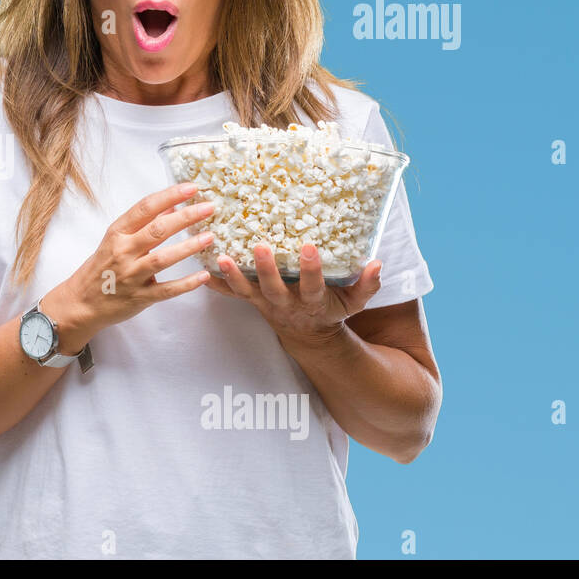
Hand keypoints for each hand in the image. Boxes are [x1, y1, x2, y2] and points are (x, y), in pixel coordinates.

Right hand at [58, 181, 216, 332]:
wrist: (81, 302)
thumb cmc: (100, 268)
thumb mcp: (116, 240)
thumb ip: (142, 223)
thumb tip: (172, 205)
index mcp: (117, 234)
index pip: (145, 208)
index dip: (169, 196)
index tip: (191, 188)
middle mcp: (123, 252)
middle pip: (157, 230)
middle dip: (185, 217)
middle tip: (209, 207)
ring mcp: (131, 276)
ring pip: (163, 258)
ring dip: (188, 247)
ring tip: (210, 237)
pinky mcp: (139, 297)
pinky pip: (166, 290)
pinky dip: (186, 284)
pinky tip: (204, 276)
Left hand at [200, 242, 381, 342]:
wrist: (308, 333)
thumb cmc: (331, 309)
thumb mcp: (354, 302)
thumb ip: (367, 285)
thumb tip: (378, 263)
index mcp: (311, 300)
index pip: (312, 285)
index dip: (311, 269)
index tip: (310, 247)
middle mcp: (285, 303)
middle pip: (273, 288)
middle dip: (267, 269)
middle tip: (260, 246)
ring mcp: (264, 303)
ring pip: (246, 292)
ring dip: (233, 276)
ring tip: (221, 258)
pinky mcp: (250, 301)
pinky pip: (230, 294)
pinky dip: (216, 285)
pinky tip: (201, 271)